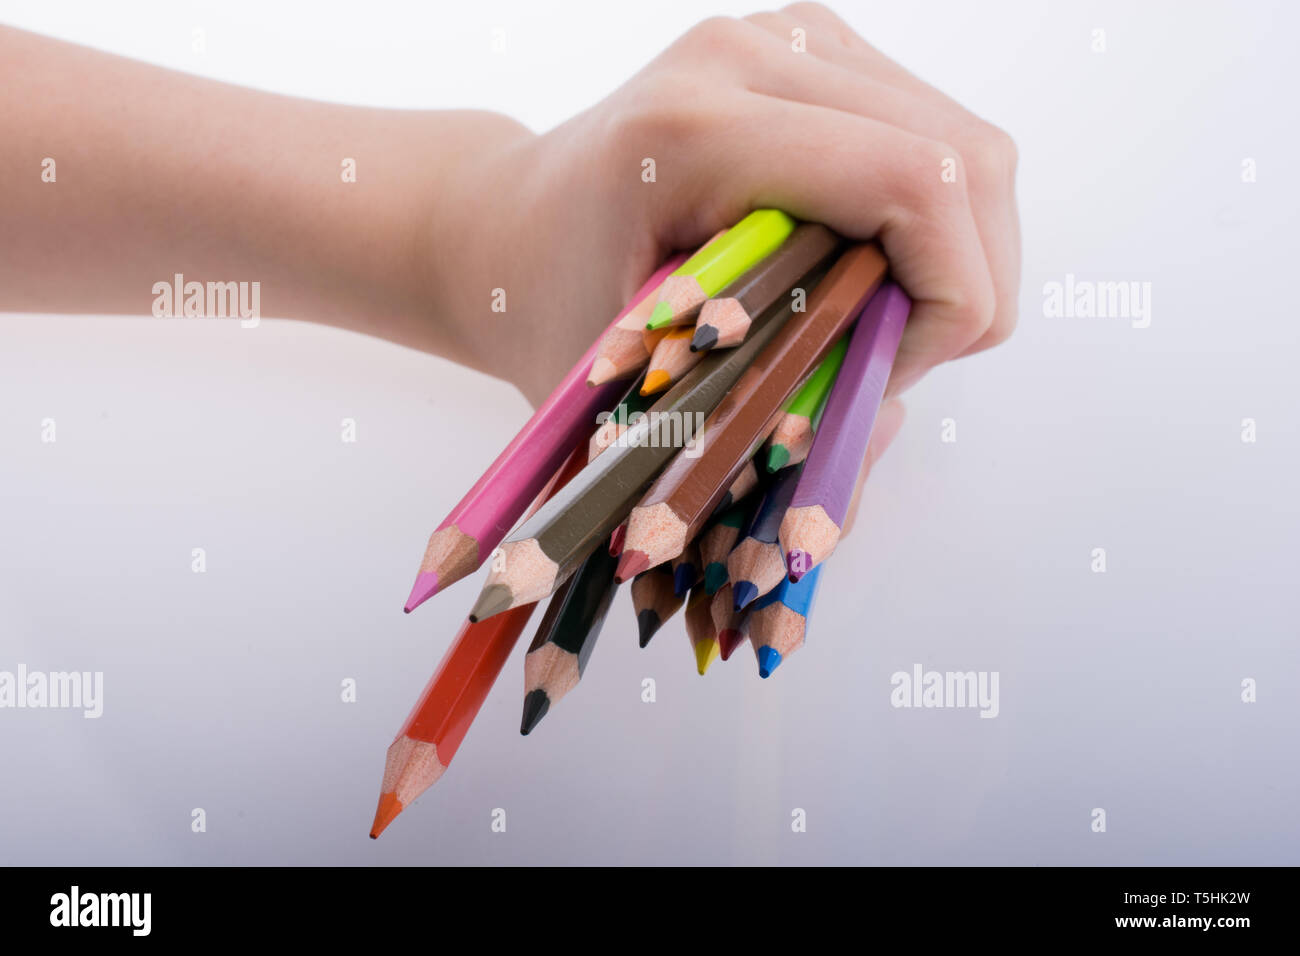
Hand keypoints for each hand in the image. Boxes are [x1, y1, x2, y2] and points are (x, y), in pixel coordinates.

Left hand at [458, 4, 1019, 403]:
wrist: (508, 224)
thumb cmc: (550, 308)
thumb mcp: (635, 390)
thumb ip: (763, 426)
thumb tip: (888, 426)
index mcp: (693, 131)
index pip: (913, 186)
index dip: (948, 300)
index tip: (888, 374)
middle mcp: (752, 56)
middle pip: (967, 161)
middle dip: (963, 287)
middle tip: (886, 357)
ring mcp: (790, 39)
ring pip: (968, 148)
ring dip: (954, 256)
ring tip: (867, 316)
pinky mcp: (814, 51)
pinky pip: (933, 136)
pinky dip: (928, 223)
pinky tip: (861, 266)